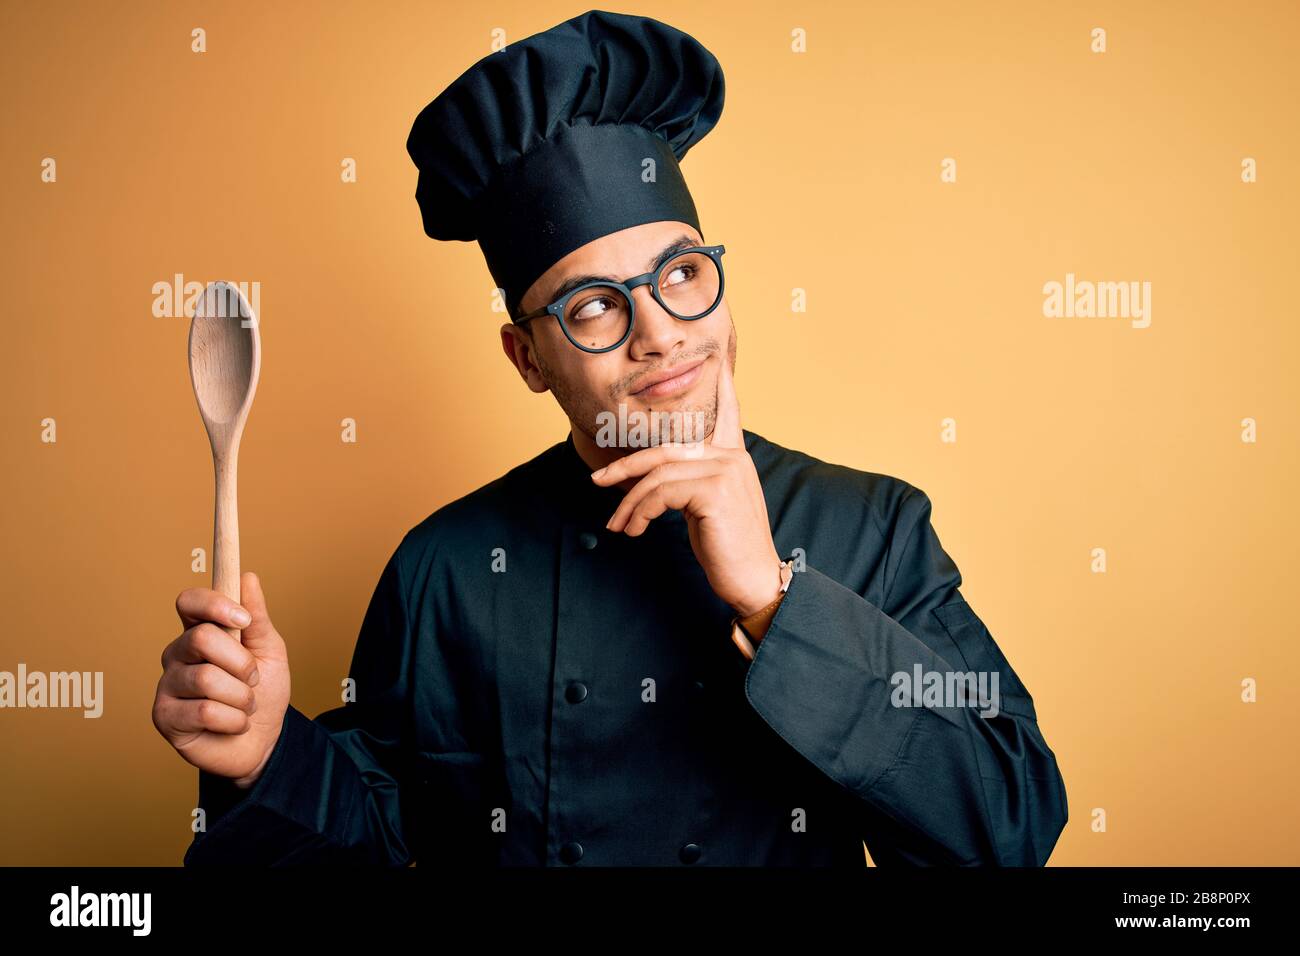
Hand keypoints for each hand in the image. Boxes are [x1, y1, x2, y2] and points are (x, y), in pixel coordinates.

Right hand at [151, 571, 290, 788]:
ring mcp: (167, 685)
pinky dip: (233, 720)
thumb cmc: (263, 692)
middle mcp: (177, 654)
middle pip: (201, 638)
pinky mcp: (164, 717)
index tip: (243, 619)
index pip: (189, 601)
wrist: (264, 740)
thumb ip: (257, 617)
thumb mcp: (269, 650)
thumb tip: (248, 577)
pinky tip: (232, 724)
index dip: (214, 604)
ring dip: (241, 696)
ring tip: (244, 705)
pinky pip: (205, 711)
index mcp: (200, 631)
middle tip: (252, 679)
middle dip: (241, 662)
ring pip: (207, 679)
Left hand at [591, 349, 783, 616]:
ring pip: (657, 475)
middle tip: (598, 481)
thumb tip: (645, 476)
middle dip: (626, 465)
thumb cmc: (727, 547)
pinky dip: (640, 512)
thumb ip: (688, 482)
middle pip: (666, 450)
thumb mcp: (706, 507)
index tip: (719, 365)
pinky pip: (660, 493)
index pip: (729, 415)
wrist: (754, 580)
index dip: (723, 390)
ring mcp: (724, 471)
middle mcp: (732, 457)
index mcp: (734, 457)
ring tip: (618, 526)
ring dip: (629, 503)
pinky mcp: (714, 492)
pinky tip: (636, 530)